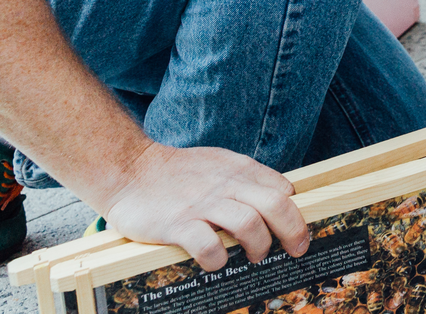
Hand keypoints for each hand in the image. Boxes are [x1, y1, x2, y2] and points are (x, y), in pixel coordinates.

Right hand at [102, 143, 307, 271]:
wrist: (130, 169)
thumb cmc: (179, 173)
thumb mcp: (220, 163)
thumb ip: (246, 179)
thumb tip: (279, 197)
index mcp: (240, 169)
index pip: (283, 189)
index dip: (295, 212)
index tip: (295, 229)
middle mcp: (226, 185)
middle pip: (276, 205)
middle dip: (293, 231)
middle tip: (295, 249)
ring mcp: (202, 205)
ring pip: (250, 224)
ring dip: (259, 245)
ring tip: (255, 256)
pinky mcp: (178, 224)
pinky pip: (209, 246)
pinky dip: (218, 259)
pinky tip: (216, 262)